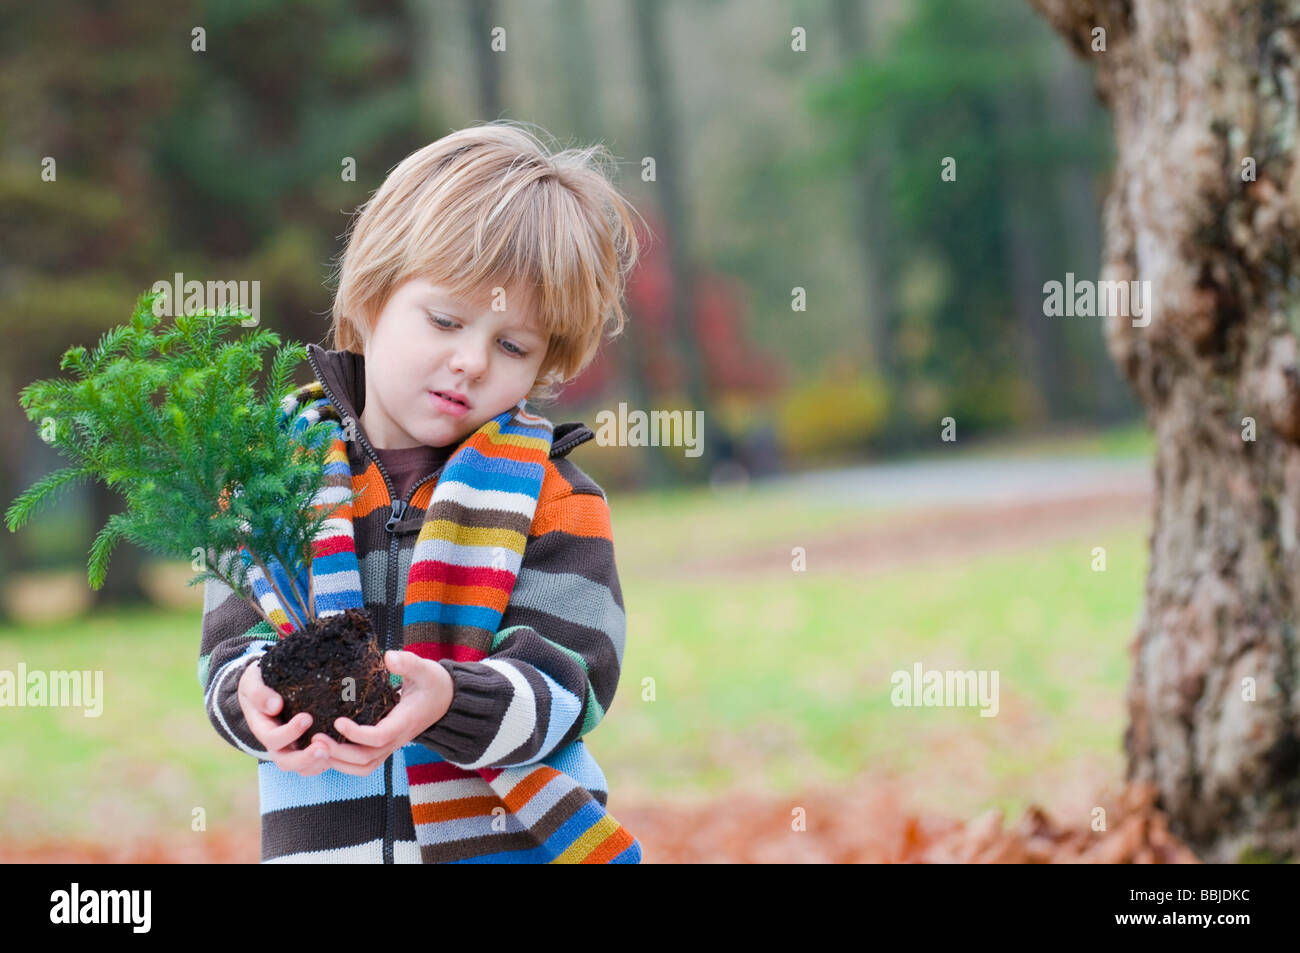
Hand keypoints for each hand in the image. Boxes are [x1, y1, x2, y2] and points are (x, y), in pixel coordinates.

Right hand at [237, 659, 332, 775]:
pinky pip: (314, 764)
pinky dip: (326, 762)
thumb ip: (259, 693)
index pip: (272, 738)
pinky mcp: (305, 748)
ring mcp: (290, 748)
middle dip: (304, 758)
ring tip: (332, 752)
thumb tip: (275, 706)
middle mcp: (276, 744)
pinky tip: (339, 752)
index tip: (307, 717)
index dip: (289, 732)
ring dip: (317, 763)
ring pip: (302, 767)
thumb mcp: (252, 682)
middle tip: (323, 748)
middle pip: (286, 761)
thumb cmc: (259, 683)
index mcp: (262, 729)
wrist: (265, 687)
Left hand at [308, 650, 455, 776]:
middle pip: (366, 759)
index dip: (356, 734)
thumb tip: (388, 658)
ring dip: (339, 762)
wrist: (446, 700)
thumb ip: (408, 662)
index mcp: (404, 722)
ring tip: (316, 747)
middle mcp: (396, 739)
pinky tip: (327, 749)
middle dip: (339, 753)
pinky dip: (344, 763)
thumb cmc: (433, 683)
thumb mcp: (424, 669)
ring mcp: (390, 745)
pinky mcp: (384, 746)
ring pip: (363, 767)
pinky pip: (363, 764)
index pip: (379, 737)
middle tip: (315, 738)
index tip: (337, 720)